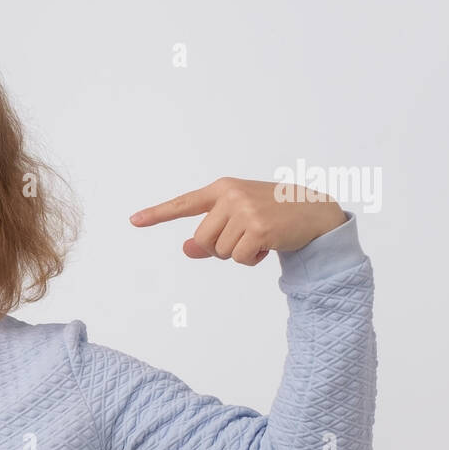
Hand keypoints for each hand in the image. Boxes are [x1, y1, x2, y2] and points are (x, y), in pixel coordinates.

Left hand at [129, 177, 346, 265]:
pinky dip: (252, 260)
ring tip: (260, 237)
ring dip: (239, 254)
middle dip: (219, 248)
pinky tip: (269, 245)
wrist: (314, 211)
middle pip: (202, 240)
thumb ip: (211, 234)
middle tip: (245, 238)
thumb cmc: (271, 215)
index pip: (184, 204)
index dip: (157, 214)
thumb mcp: (239, 219)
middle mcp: (230, 196)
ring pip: (220, 252)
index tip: (134, 221)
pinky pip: (240, 259)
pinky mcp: (259, 228)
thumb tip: (187, 249)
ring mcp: (245, 211)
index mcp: (222, 189)